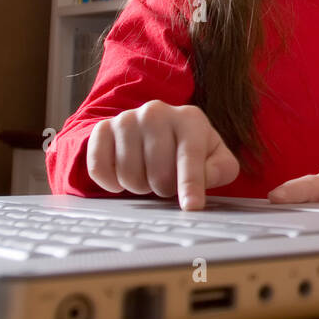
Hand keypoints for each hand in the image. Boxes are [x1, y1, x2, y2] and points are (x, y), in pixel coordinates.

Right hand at [86, 100, 239, 210]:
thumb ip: (220, 169)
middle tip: (167, 182)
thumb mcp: (215, 157)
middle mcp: (157, 113)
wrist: (156, 129)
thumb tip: (204, 179)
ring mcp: (128, 119)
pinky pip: (99, 167)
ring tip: (148, 176)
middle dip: (165, 189)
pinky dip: (109, 182)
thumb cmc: (190, 148)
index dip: (191, 185)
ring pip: (129, 175)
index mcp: (190, 119)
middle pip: (159, 173)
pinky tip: (121, 179)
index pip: (189, 157)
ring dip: (140, 187)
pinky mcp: (103, 128)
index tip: (192, 206)